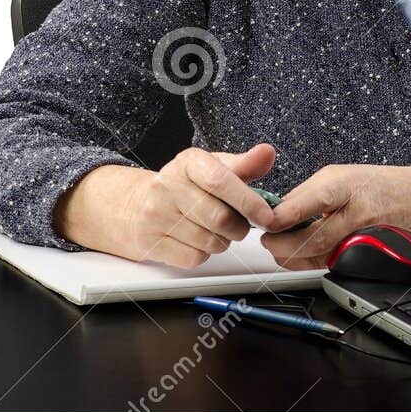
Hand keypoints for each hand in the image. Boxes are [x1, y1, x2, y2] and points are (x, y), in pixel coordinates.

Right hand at [113, 143, 277, 267]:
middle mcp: (166, 185)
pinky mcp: (151, 241)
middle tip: (239, 224)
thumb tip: (268, 153)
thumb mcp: (216, 168)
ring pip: (210, 242)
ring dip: (223, 241)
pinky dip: (204, 254)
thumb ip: (245, 165)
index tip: (266, 216)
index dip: (248, 202)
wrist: (143, 203)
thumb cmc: (189, 185)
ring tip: (215, 230)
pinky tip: (198, 239)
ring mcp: (155, 214)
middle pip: (219, 218)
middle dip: (239, 227)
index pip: (220, 181)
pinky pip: (194, 258)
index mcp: (187, 162)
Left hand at [259, 163, 410, 270]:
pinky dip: (311, 263)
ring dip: (292, 257)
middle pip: (311, 239)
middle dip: (282, 245)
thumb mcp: (344, 174)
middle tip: (266, 241)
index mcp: (346, 187)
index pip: (308, 203)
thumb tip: (278, 208)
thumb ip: (309, 193)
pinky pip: (331, 265)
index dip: (282, 216)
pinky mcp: (366, 259)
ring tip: (278, 248)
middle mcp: (355, 214)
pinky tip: (300, 256)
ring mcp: (362, 240)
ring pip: (318, 258)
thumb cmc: (385, 186)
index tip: (264, 221)